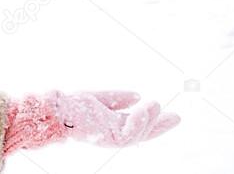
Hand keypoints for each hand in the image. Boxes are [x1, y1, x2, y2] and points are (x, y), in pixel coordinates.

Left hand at [49, 89, 180, 146]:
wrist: (57, 109)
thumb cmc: (73, 105)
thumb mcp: (101, 98)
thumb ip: (118, 98)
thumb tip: (137, 96)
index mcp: (115, 124)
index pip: (139, 124)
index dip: (155, 120)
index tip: (172, 113)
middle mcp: (115, 133)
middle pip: (143, 133)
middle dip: (160, 126)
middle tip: (177, 117)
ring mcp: (112, 137)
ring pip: (137, 135)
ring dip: (149, 120)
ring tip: (157, 104)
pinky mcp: (107, 137)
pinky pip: (127, 134)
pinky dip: (137, 123)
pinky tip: (142, 108)